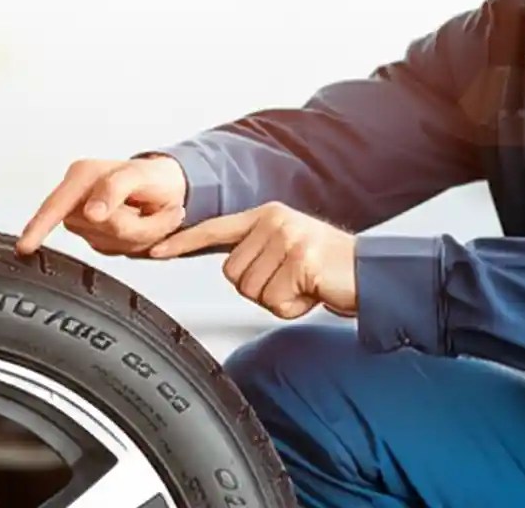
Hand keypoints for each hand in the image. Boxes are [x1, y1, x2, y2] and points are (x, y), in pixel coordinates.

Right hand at [17, 155, 187, 255]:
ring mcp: (85, 218)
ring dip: (134, 235)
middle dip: (126, 226)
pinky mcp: (95, 235)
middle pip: (90, 229)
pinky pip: (113, 251)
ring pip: (103, 243)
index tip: (25, 246)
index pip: (55, 204)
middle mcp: (78, 196)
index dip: (39, 226)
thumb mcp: (141, 174)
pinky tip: (141, 225)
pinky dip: (135, 242)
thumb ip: (115, 188)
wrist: (171, 189)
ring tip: (146, 214)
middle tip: (149, 210)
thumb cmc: (155, 177)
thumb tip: (91, 212)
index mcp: (83, 175)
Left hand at [150, 202, 356, 319]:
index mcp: (266, 217)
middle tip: (292, 283)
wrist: (371, 273)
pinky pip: (274, 300)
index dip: (183, 243)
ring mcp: (286, 238)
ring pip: (252, 290)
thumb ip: (259, 253)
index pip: (215, 230)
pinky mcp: (299, 258)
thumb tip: (234, 271)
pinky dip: (293, 307)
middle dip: (260, 290)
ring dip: (278, 300)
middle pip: (233, 275)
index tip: (154, 251)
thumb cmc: (329, 268)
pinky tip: (312, 293)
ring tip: (304, 286)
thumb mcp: (289, 250)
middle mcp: (273, 222)